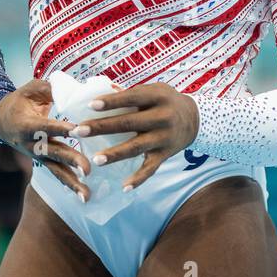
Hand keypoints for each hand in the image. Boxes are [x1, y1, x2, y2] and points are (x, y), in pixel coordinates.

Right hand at [0, 77, 93, 201]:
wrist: (1, 121)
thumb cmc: (19, 102)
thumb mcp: (30, 90)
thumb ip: (50, 88)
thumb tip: (73, 87)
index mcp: (27, 125)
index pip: (45, 127)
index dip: (60, 128)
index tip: (76, 131)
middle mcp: (32, 144)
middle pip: (53, 153)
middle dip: (71, 161)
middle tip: (87, 168)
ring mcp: (37, 156)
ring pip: (56, 170)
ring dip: (72, 182)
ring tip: (86, 195)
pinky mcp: (44, 161)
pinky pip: (57, 174)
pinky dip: (70, 185)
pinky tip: (84, 196)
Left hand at [71, 82, 199, 190]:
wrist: (196, 118)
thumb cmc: (166, 100)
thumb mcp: (154, 90)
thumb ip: (131, 93)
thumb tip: (102, 92)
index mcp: (157, 96)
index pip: (131, 98)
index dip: (112, 102)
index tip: (91, 105)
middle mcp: (163, 117)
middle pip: (129, 123)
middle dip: (102, 127)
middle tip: (80, 131)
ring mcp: (165, 137)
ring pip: (137, 147)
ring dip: (115, 154)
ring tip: (96, 159)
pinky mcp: (166, 154)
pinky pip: (151, 168)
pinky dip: (138, 179)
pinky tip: (124, 187)